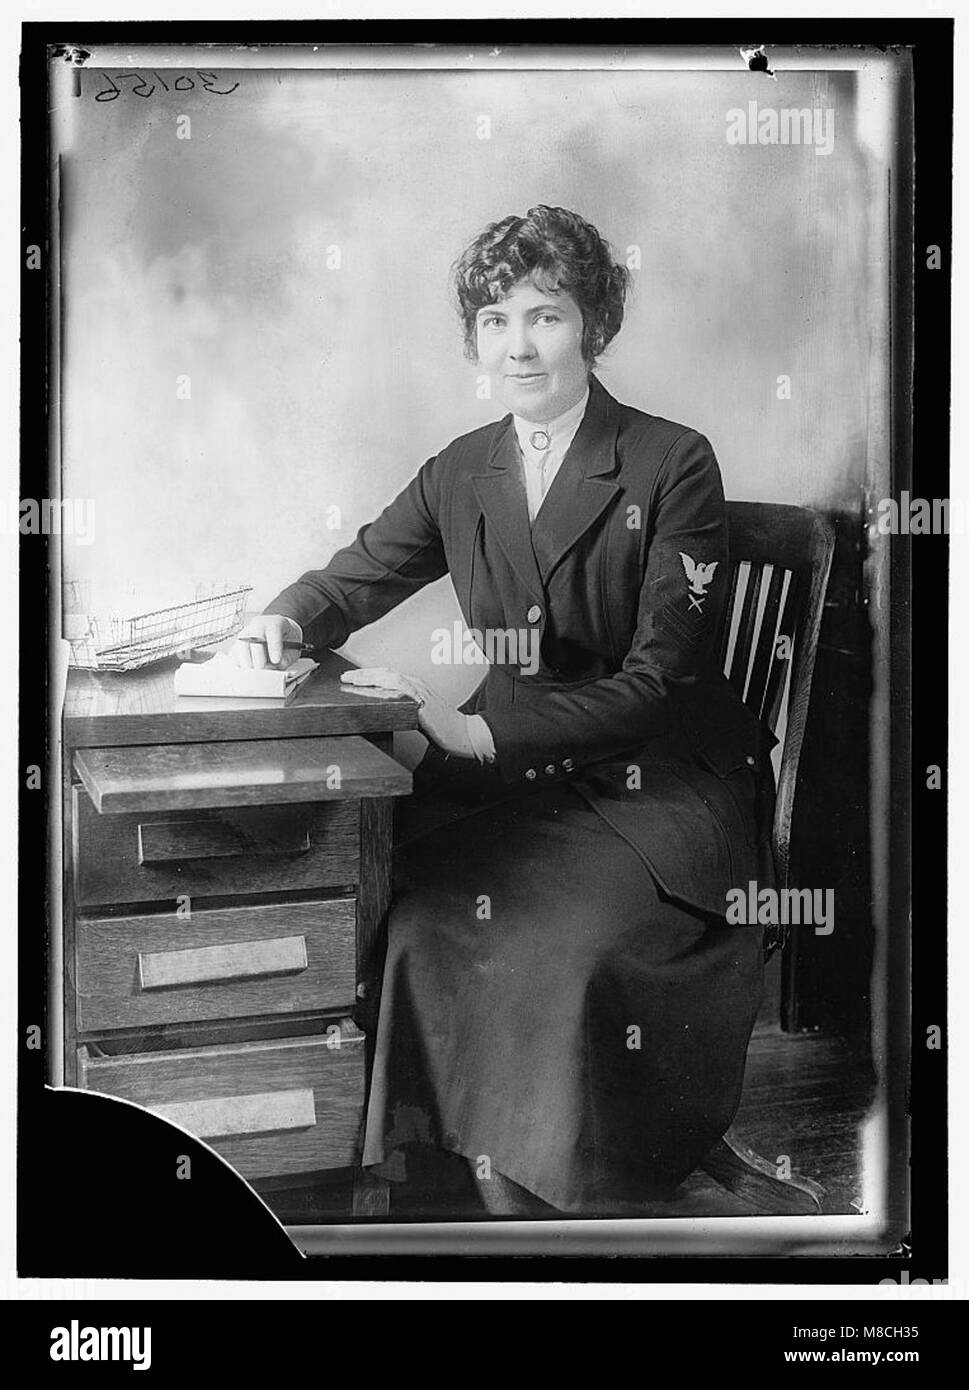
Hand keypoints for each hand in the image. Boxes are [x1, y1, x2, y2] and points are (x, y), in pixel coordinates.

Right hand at [232, 614, 303, 669]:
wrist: (280, 632)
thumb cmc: (287, 640)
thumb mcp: (294, 647)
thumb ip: (287, 657)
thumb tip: (275, 667)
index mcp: (275, 622)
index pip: (273, 630)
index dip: (274, 646)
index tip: (276, 660)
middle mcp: (258, 625)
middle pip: (253, 637)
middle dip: (257, 656)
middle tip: (262, 669)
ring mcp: (246, 633)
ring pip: (240, 645)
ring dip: (246, 661)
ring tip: (253, 673)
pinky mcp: (239, 643)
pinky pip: (234, 653)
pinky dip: (238, 663)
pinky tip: (244, 672)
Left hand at [340, 668, 476, 758]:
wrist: (464, 734)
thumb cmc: (445, 730)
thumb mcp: (418, 718)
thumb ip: (404, 711)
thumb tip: (386, 715)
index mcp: (416, 688)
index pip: (388, 677)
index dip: (370, 675)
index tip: (354, 678)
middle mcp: (417, 685)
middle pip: (385, 673)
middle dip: (363, 673)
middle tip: (346, 677)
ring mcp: (419, 690)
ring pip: (389, 676)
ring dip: (368, 676)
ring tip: (351, 679)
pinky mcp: (420, 700)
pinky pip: (399, 686)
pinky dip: (384, 682)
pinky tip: (371, 684)